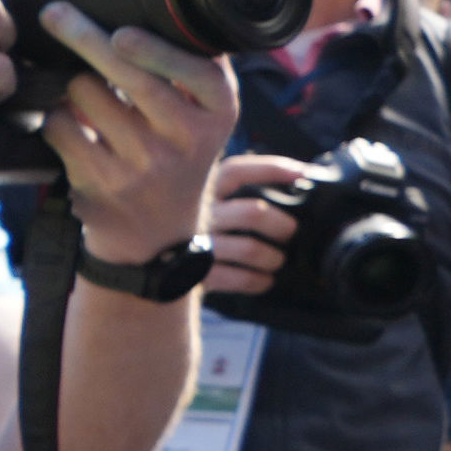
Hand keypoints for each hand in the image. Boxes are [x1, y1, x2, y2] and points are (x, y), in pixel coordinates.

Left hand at [36, 6, 236, 265]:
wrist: (158, 230)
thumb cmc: (178, 151)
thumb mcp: (205, 114)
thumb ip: (191, 67)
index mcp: (220, 112)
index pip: (194, 73)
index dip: (155, 50)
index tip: (121, 32)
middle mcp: (188, 140)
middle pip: (130, 77)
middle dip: (86, 36)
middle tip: (56, 12)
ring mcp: (143, 165)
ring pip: (85, 94)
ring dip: (73, 85)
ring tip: (84, 94)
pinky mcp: (101, 182)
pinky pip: (60, 126)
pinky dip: (55, 118)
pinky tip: (70, 125)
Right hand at [203, 152, 315, 301]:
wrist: (147, 269)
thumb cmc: (190, 229)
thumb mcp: (203, 202)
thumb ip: (231, 192)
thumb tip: (293, 180)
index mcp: (199, 190)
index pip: (237, 170)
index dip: (272, 169)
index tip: (303, 174)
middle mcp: (196, 214)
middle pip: (253, 212)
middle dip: (281, 225)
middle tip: (289, 232)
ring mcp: (195, 245)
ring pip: (250, 249)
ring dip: (273, 257)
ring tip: (277, 260)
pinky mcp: (195, 274)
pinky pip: (238, 279)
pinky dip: (259, 281)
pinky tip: (265, 280)